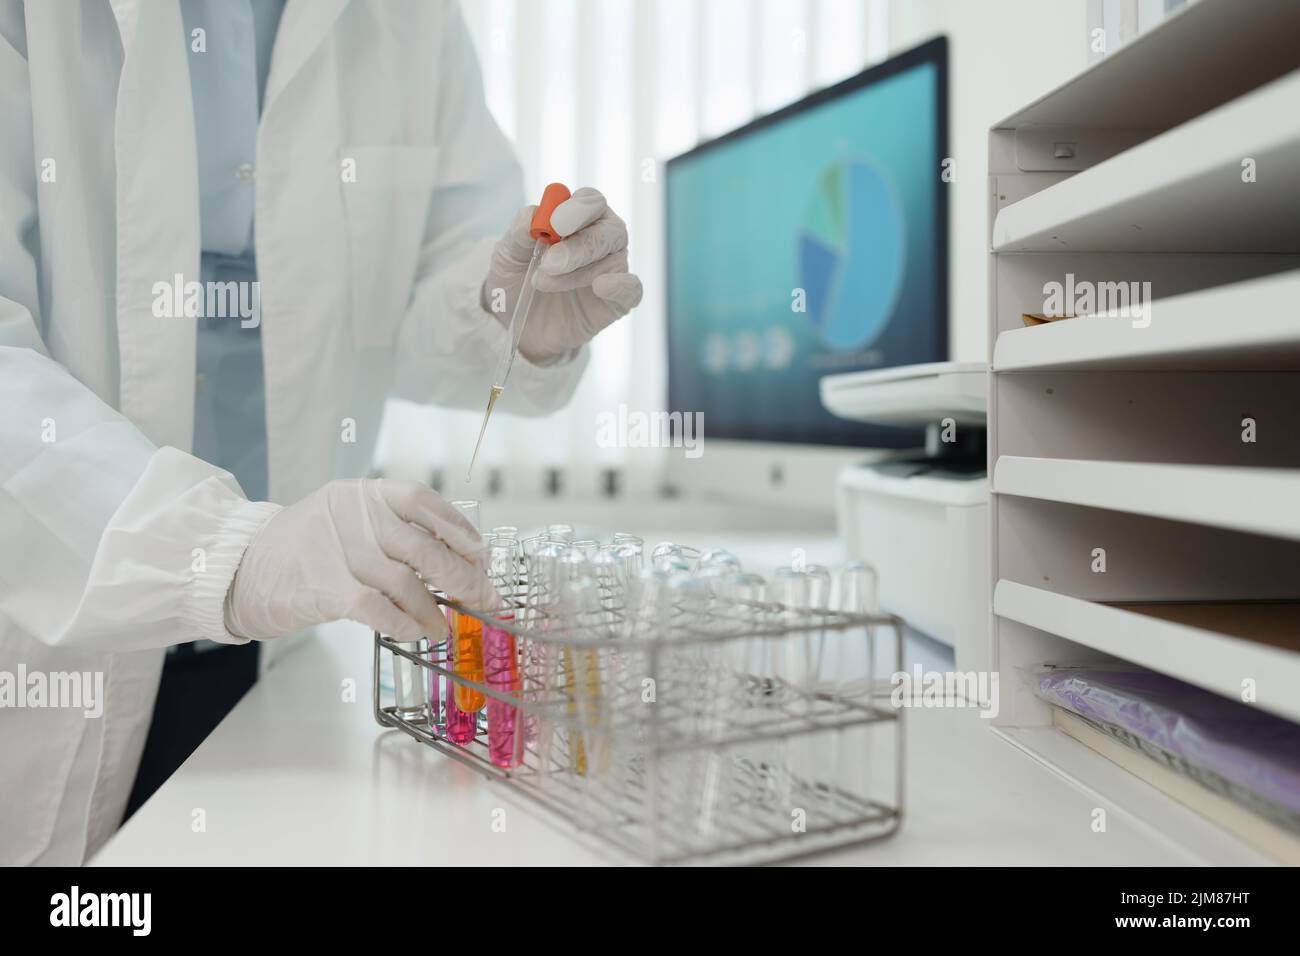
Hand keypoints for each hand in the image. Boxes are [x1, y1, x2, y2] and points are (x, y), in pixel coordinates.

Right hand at [224, 479, 490, 642]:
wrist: (237, 570)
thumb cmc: (301, 550)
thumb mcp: (344, 521)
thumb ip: (389, 531)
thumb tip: (452, 559)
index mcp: (361, 493)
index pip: (423, 501)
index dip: (458, 528)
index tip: (481, 555)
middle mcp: (352, 515)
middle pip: (423, 546)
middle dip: (462, 577)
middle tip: (483, 598)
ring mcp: (337, 550)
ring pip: (405, 581)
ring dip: (432, 610)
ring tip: (442, 628)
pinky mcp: (323, 587)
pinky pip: (377, 607)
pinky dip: (402, 622)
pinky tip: (413, 632)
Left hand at [482, 187, 642, 362]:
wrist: (519, 323)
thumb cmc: (517, 279)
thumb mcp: (507, 256)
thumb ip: (518, 234)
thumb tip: (531, 216)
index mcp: (578, 218)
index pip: (590, 202)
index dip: (577, 210)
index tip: (555, 223)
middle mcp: (602, 239)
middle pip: (609, 230)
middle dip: (579, 245)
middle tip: (549, 263)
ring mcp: (612, 270)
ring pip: (612, 260)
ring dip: (577, 272)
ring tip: (542, 283)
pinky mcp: (617, 301)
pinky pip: (632, 289)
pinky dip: (621, 286)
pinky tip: (601, 287)